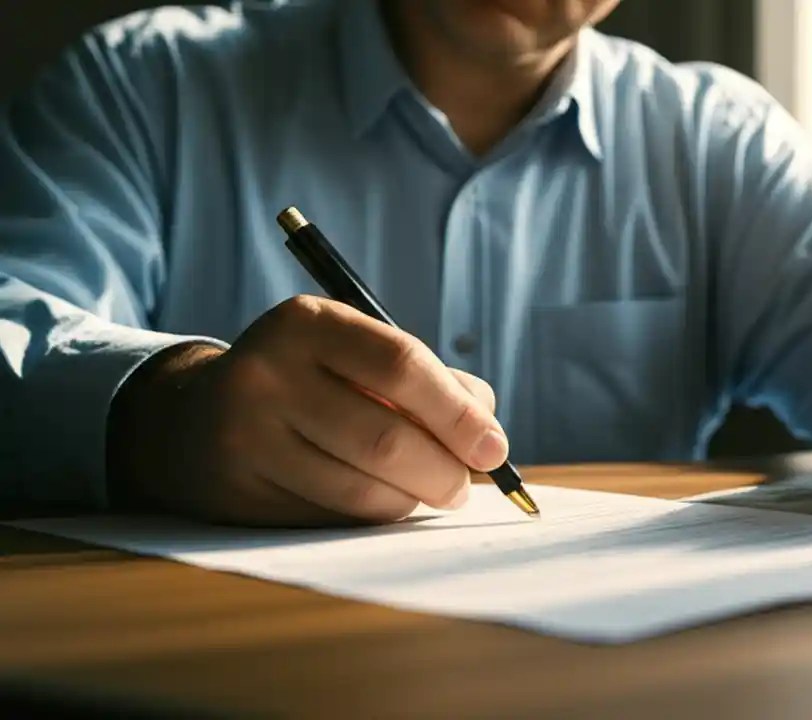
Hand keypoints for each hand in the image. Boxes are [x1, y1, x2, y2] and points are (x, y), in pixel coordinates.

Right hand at [107, 295, 506, 525]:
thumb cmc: (308, 381)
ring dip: (412, 500)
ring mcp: (246, 436)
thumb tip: (487, 428)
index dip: (458, 413)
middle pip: (385, 438)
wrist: (194, 417)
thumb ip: (428, 379)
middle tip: (464, 486)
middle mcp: (267, 374)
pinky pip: (332, 518)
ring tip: (429, 492)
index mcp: (306, 323)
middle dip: (443, 471)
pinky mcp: (239, 493)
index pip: (401, 364)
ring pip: (361, 488)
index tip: (494, 449)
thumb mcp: (355, 354)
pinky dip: (373, 516)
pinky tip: (382, 502)